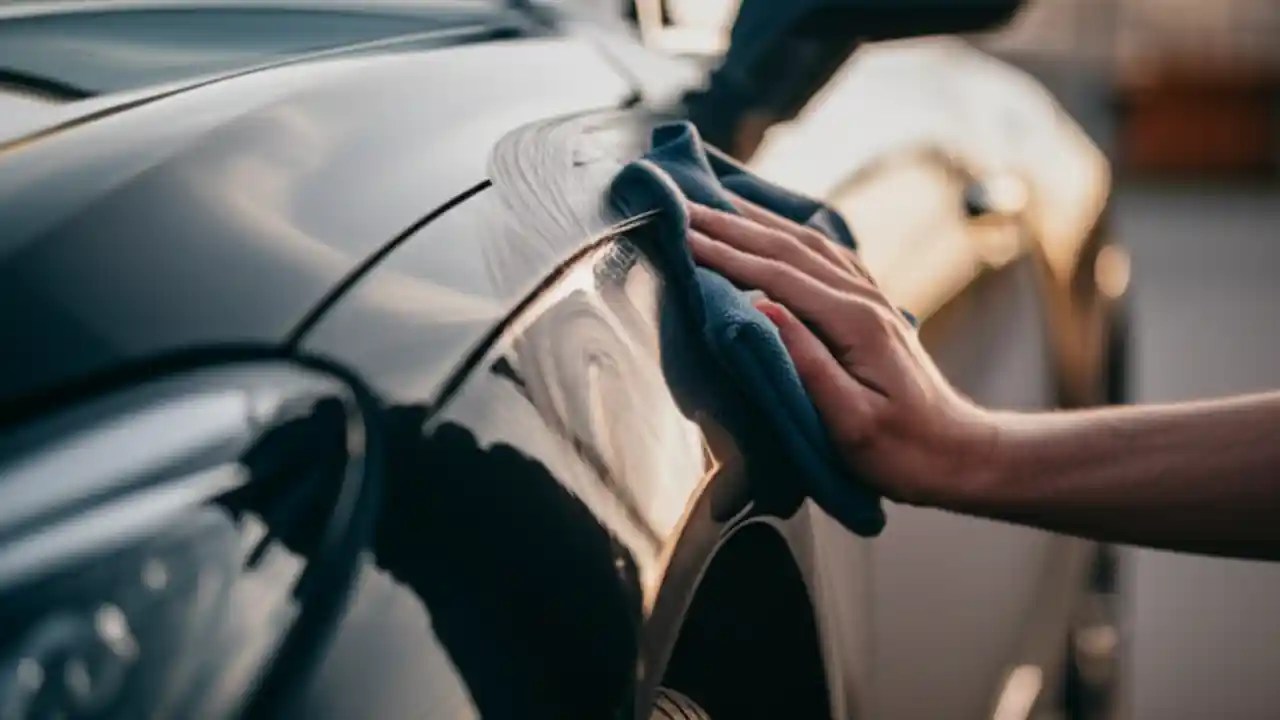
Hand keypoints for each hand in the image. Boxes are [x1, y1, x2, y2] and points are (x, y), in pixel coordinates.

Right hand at [686, 198, 999, 505]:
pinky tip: (774, 227)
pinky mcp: (871, 310)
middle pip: (789, 247)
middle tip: (684, 205)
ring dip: (759, 220)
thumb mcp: (850, 420)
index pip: (778, 275)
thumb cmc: (901, 452)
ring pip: (808, 243)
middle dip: (732, 224)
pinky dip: (789, 234)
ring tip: (717, 203)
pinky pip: (825, 256)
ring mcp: (872, 300)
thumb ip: (808, 362)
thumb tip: (762, 308)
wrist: (957, 455)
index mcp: (856, 323)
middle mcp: (865, 300)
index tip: (684, 235)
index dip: (728, 253)